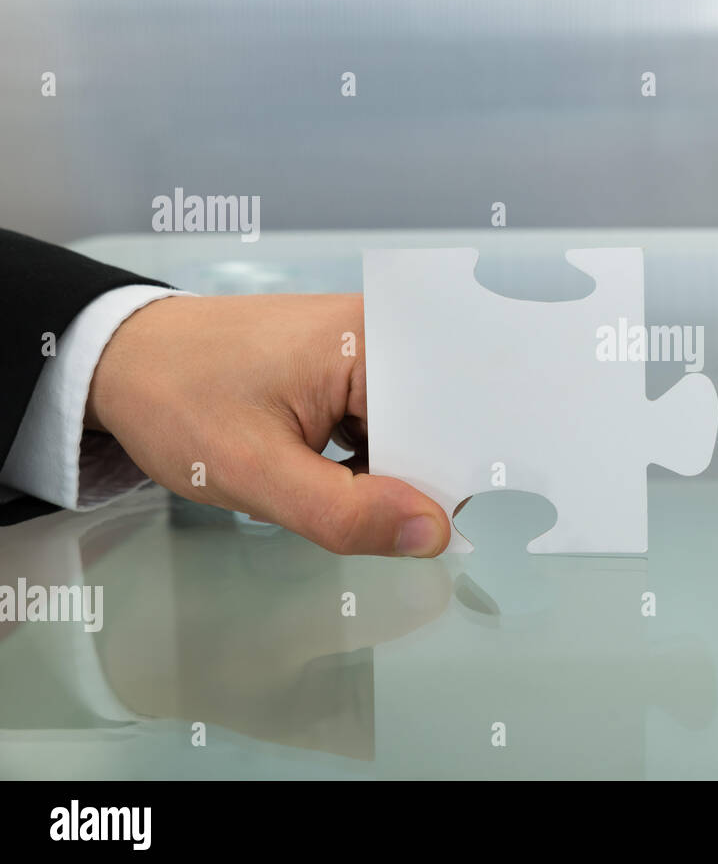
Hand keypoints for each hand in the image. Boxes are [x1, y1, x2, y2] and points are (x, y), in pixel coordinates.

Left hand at [86, 293, 450, 556]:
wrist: (123, 358)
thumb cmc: (177, 398)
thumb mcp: (255, 472)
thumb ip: (346, 512)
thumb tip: (433, 534)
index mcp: (375, 338)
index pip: (448, 425)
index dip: (440, 485)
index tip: (417, 530)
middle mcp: (385, 329)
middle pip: (438, 426)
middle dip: (408, 479)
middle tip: (338, 496)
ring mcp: (372, 343)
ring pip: (415, 431)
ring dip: (385, 472)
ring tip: (318, 474)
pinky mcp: (355, 362)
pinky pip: (390, 421)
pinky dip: (369, 458)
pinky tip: (326, 466)